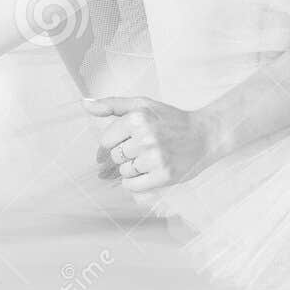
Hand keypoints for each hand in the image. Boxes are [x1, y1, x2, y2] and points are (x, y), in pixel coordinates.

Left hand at [83, 96, 216, 191]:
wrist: (204, 135)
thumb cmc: (171, 119)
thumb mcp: (142, 104)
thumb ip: (112, 104)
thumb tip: (85, 104)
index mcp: (138, 117)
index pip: (105, 140)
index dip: (114, 142)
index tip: (127, 140)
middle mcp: (145, 137)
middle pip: (115, 157)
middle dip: (125, 155)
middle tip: (143, 148)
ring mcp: (155, 158)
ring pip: (124, 172)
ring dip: (132, 168)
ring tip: (150, 158)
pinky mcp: (164, 175)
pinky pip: (133, 185)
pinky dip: (136, 182)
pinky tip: (148, 171)